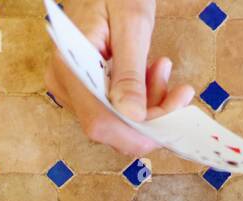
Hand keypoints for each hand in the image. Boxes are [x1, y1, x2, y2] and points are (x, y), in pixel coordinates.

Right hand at [45, 0, 194, 155]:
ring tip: (162, 68)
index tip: (170, 124)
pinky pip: (115, 108)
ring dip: (149, 104)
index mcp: (70, 66)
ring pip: (116, 120)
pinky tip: (151, 72)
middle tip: (177, 90)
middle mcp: (65, 83)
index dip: (135, 133)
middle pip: (110, 125)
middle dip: (150, 115)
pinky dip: (141, 97)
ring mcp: (73, 88)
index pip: (99, 121)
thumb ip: (130, 71)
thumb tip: (133, 115)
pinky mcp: (85, 88)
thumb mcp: (131, 24)